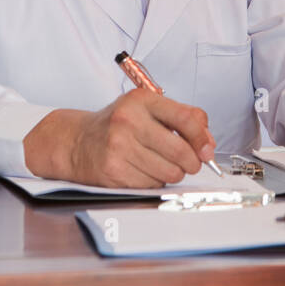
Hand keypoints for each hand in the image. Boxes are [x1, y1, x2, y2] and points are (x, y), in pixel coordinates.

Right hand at [24, 91, 216, 187]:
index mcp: (141, 100)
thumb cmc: (116, 125)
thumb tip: (208, 143)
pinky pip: (152, 184)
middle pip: (181, 151)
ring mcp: (119, 147)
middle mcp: (129, 121)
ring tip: (161, 164)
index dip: (203, 138)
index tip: (207, 149)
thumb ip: (181, 119)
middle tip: (189, 163)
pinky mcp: (114, 171)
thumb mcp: (147, 109)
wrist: (77, 142)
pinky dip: (154, 182)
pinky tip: (143, 171)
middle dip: (192, 162)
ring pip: (169, 172)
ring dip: (172, 173)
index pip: (186, 119)